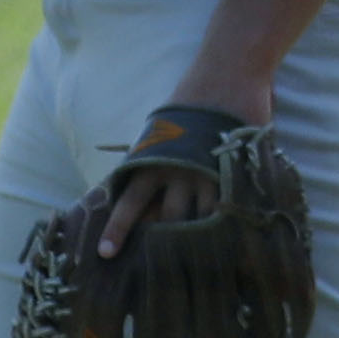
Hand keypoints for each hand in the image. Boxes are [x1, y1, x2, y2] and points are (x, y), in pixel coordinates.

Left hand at [95, 101, 255, 257]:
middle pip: (165, 219)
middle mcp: (175, 169)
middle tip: (158, 264)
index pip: (129, 201)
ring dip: (195, 239)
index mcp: (152, 159)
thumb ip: (151, 161)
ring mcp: (206, 173)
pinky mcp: (232, 171)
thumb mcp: (160, 130)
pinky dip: (224, 223)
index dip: (118, 229)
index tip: (106, 254)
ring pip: (197, 219)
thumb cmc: (190, 102)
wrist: (227, 73)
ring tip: (196, 260)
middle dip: (162, 242)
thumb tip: (139, 195)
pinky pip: (226, 208)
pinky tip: (227, 240)